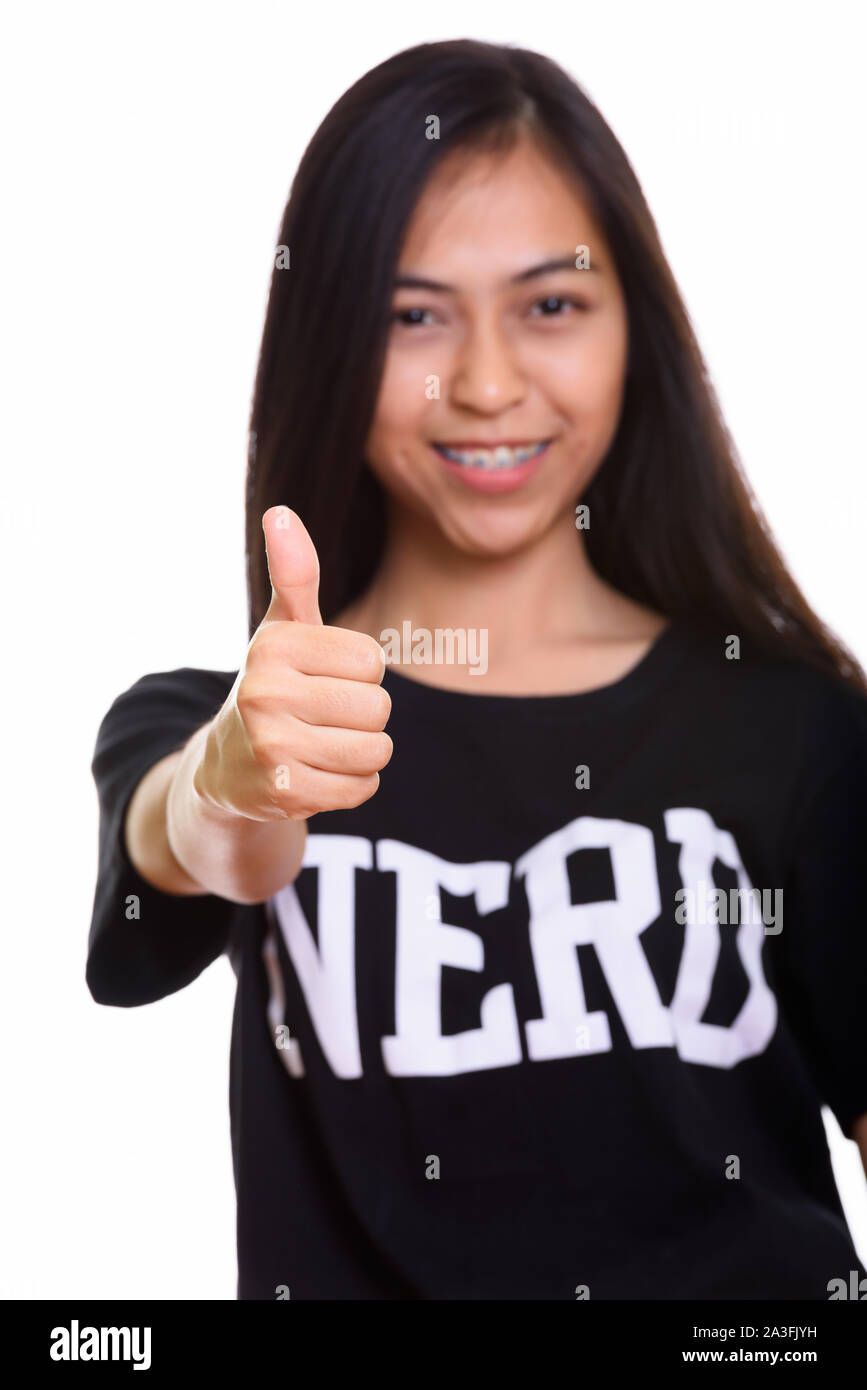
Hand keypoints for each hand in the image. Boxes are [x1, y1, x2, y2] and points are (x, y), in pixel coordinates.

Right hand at [194, 506, 391, 822]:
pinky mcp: (286, 795)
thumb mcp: (281, 630)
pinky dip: (351, 785)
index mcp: (272, 648)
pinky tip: (317, 774)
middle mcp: (265, 695)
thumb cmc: (273, 686)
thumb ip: (293, 575)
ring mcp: (272, 750)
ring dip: (361, 752)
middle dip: (362, 715)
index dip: (359, 673)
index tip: (322, 679)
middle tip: (322, 718)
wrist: (226, 769)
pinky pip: (363, 787)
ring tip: (322, 746)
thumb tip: (281, 512)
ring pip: (375, 750)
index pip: (372, 661)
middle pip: (378, 707)